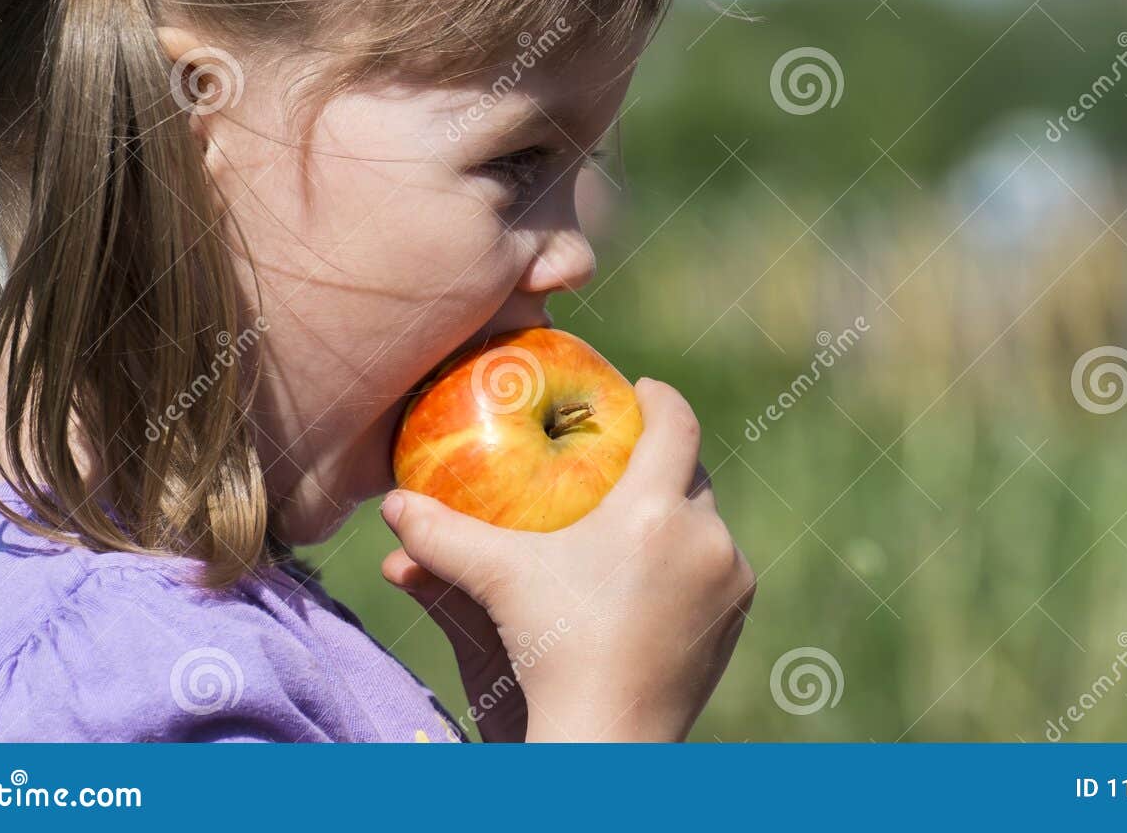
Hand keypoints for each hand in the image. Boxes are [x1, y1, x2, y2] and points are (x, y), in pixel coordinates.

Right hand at [380, 377, 754, 741]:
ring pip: (706, 524)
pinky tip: (656, 571)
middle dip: (661, 461)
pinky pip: (717, 567)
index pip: (677, 424)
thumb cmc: (554, 650)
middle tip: (624, 458)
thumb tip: (391, 505)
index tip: (639, 389)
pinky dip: (689, 559)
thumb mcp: (498, 582)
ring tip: (637, 517)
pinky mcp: (734, 616)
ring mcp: (729, 579)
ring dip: (676, 514)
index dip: (659, 399)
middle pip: (692, 473)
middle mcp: (706, 536)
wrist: (610, 736)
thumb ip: (442, 538)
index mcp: (656, 509)